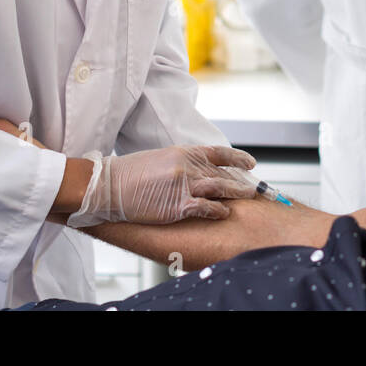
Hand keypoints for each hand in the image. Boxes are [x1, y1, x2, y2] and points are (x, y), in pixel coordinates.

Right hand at [68, 144, 258, 226]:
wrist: (109, 185)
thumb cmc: (131, 173)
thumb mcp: (161, 158)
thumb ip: (183, 163)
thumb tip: (199, 171)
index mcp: (183, 152)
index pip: (219, 153)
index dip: (238, 159)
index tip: (250, 164)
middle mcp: (187, 166)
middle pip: (223, 173)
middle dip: (242, 181)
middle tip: (255, 188)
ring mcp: (184, 185)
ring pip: (220, 188)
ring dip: (236, 193)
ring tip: (248, 198)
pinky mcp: (177, 206)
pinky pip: (206, 208)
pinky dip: (218, 210)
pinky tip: (224, 212)